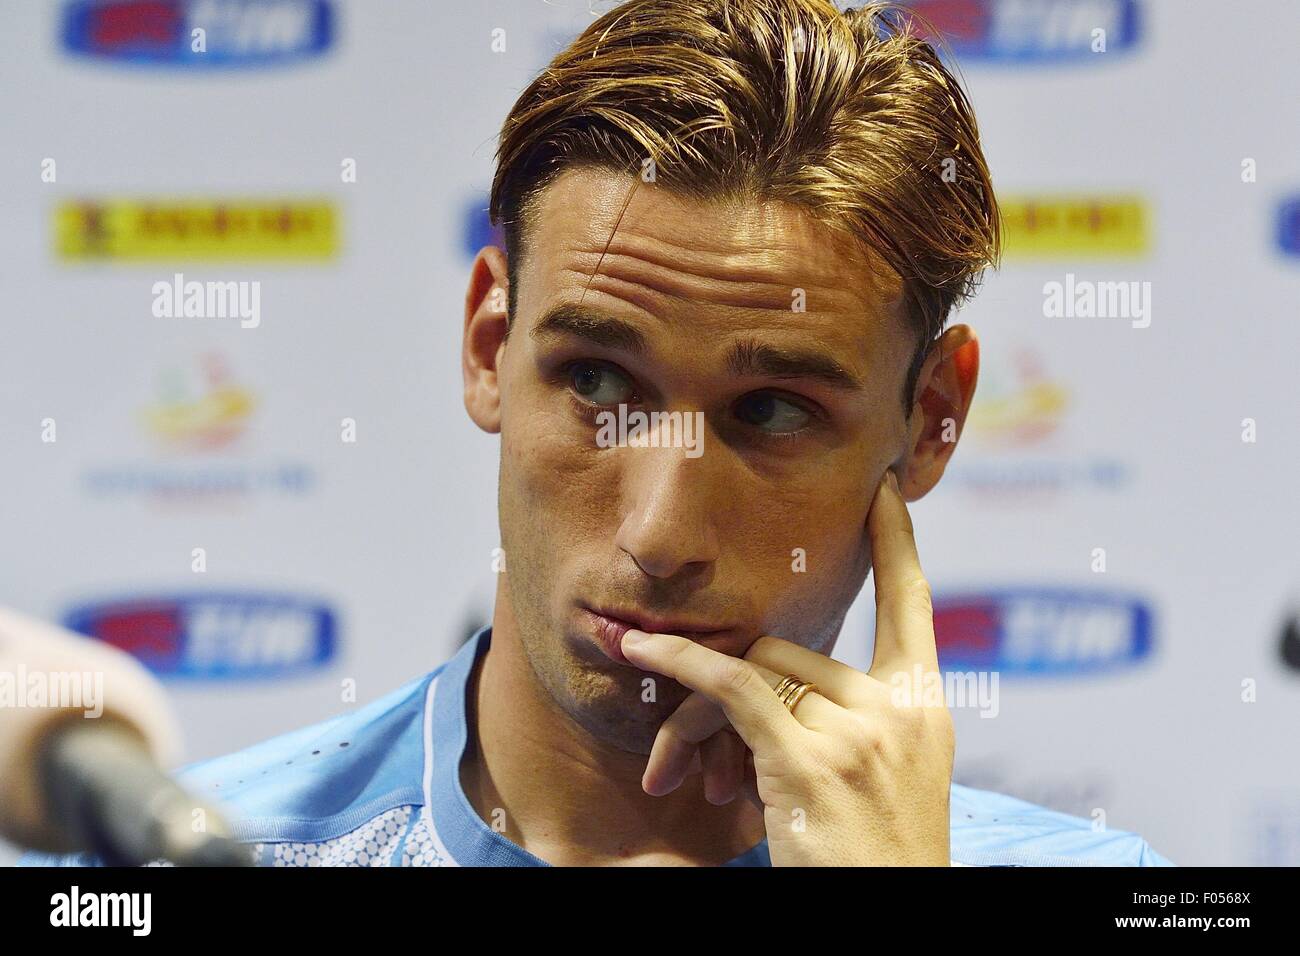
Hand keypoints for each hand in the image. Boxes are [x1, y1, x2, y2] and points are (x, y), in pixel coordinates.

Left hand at [618, 469, 953, 865]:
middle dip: (728, 689)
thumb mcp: (885, 776)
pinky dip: (678, 667)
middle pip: (791, 650)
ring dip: (696, 719)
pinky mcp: (811, 760)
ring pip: (754, 675)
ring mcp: (860, 730)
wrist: (895, 918)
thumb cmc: (875, 861)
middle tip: (689, 756)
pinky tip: (641, 651)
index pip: (913, 602)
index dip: (896, 541)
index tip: (881, 488)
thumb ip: (848, 714)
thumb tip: (760, 672)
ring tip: (670, 775)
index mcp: (926, 706)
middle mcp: (900, 708)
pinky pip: (731, 688)